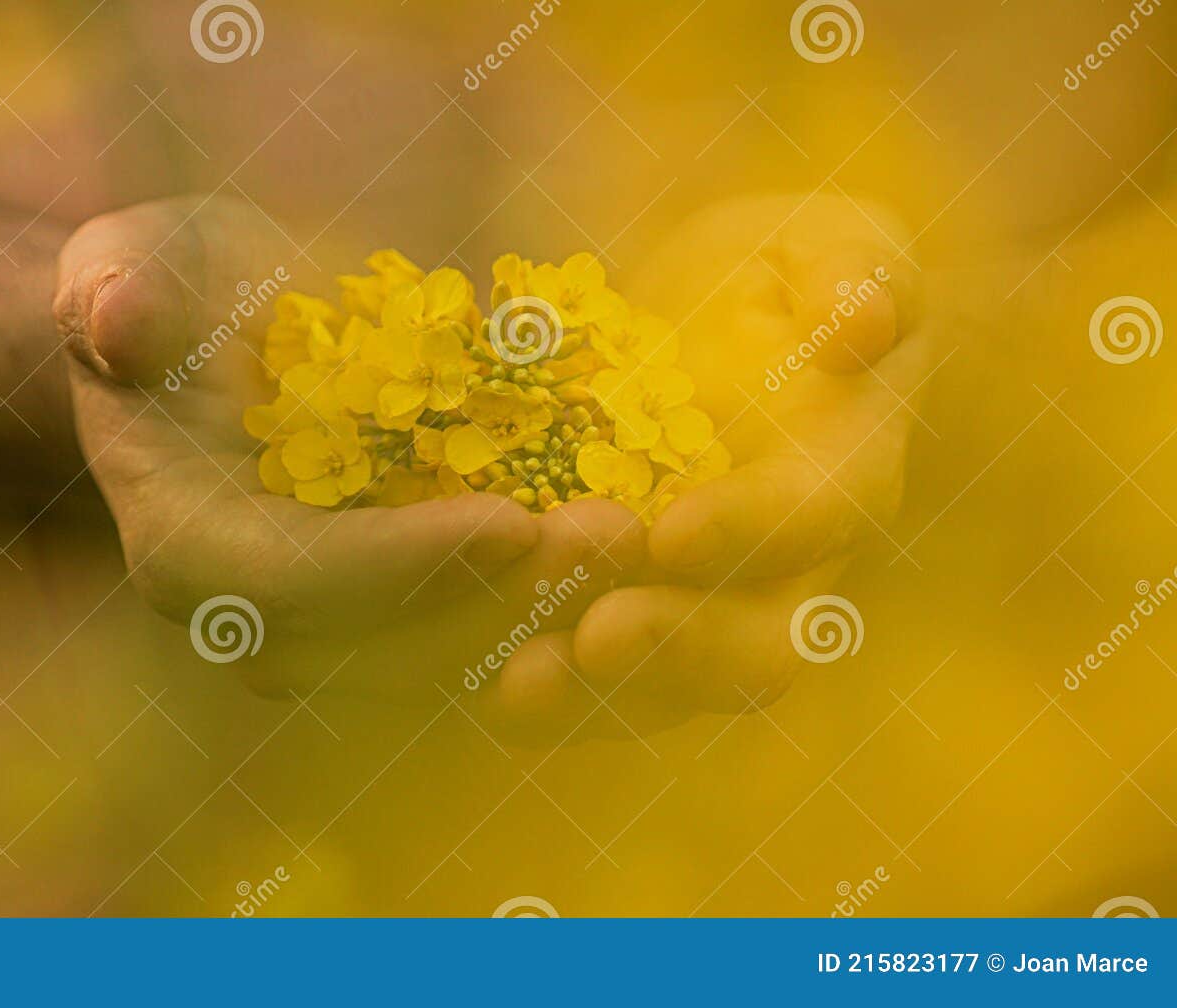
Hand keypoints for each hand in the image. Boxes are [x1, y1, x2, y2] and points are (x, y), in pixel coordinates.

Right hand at [57, 196, 648, 701]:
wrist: (215, 335)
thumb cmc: (172, 290)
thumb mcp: (133, 260)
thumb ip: (116, 285)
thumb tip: (117, 316)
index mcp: (184, 546)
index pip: (284, 586)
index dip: (396, 566)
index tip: (510, 519)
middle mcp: (256, 618)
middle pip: (386, 647)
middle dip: (505, 601)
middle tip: (616, 538)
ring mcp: (333, 629)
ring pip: (449, 659)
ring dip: (551, 614)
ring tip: (642, 541)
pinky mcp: (398, 614)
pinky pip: (483, 632)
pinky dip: (558, 603)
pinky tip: (637, 552)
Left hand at [477, 193, 932, 742]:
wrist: (703, 324)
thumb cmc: (774, 273)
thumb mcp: (819, 243)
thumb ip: (853, 270)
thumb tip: (859, 325)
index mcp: (846, 467)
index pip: (822, 514)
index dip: (757, 528)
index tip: (672, 532)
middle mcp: (786, 563)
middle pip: (762, 643)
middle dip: (681, 651)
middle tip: (595, 639)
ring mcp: (705, 605)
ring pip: (675, 686)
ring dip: (601, 699)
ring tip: (516, 686)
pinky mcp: (628, 614)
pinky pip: (597, 677)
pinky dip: (545, 693)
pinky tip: (476, 685)